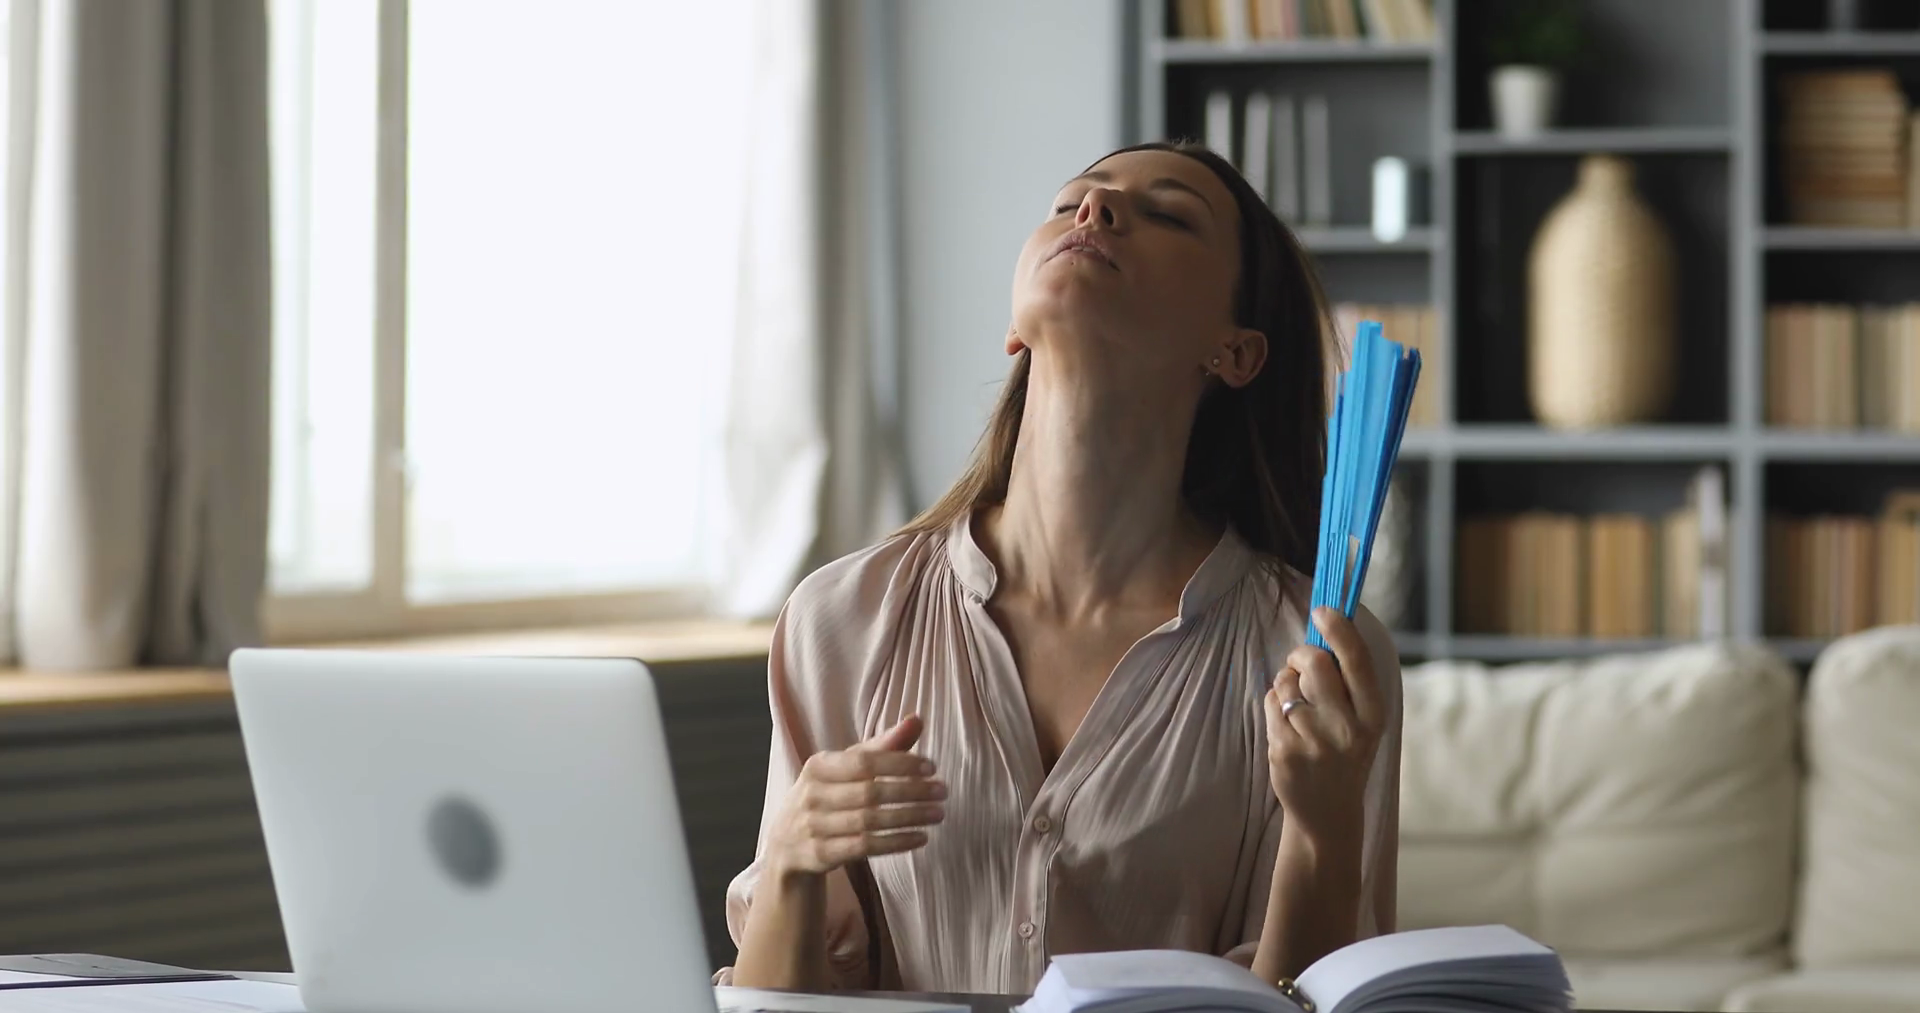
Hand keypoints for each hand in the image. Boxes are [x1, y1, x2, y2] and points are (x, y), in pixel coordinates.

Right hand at [764, 716, 946, 880]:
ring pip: (869, 821)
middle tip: (942, 792)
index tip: (932, 767)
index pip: (864, 762)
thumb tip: (917, 719)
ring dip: (908, 817)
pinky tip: (920, 837)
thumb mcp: (845, 769)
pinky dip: (896, 843)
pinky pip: (864, 847)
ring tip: (938, 814)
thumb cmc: (827, 797)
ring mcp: (813, 826)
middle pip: (869, 792)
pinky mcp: (820, 855)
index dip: (900, 763)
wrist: (786, 845)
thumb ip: (882, 747)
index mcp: (819, 766)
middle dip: (911, 791)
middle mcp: (812, 795)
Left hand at [1265, 607, 1385, 841]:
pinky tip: (1287, 728)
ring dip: (1286, 684)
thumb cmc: (1345, 755)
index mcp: (1373, 716)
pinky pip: (1270, 703)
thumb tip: (1325, 630)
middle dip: (1300, 654)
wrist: (1329, 815)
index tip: (1323, 608)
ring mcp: (1313, 741)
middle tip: (1300, 663)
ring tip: (1299, 709)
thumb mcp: (1362, 722)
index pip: (1356, 661)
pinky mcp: (1284, 751)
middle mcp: (1347, 728)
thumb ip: (1349, 684)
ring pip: (1286, 681)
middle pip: (1314, 663)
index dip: (1339, 628)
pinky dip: (1274, 705)